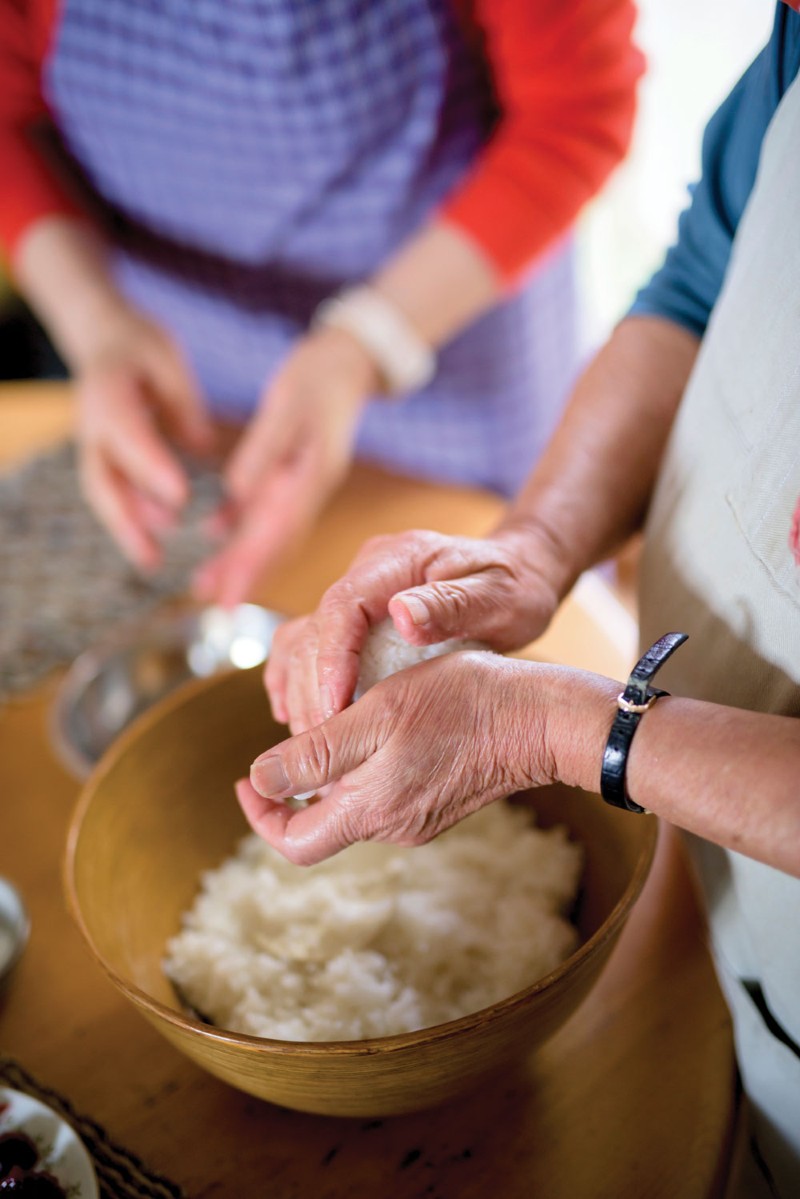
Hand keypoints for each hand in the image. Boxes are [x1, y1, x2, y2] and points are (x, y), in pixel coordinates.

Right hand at [76, 305, 213, 569]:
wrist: (102, 339)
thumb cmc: (141, 346)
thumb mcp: (167, 359)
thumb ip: (183, 404)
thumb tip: (203, 449)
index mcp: (106, 391)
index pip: (128, 433)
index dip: (150, 466)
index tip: (181, 496)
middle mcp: (90, 424)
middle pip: (101, 478)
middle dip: (125, 519)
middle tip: (155, 554)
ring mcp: (90, 444)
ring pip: (102, 493)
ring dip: (125, 528)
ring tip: (152, 559)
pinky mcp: (100, 458)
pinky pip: (110, 493)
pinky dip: (129, 519)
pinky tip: (152, 545)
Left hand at [192, 326, 380, 607]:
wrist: (350, 357)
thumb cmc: (321, 372)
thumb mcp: (290, 403)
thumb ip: (264, 449)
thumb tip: (236, 491)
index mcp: (313, 476)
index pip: (279, 531)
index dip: (253, 566)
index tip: (230, 596)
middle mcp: (309, 488)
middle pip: (274, 541)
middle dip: (244, 574)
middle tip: (214, 606)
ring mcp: (301, 483)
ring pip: (268, 530)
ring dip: (240, 558)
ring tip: (206, 584)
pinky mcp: (292, 472)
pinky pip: (265, 506)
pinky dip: (241, 523)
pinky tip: (215, 532)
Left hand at [239, 652, 561, 864]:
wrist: (540, 719)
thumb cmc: (461, 705)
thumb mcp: (376, 715)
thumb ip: (316, 754)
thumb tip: (260, 780)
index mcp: (371, 811)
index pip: (295, 842)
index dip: (261, 816)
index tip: (246, 779)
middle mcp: (393, 826)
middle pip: (322, 824)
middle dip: (292, 790)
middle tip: (279, 748)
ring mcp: (421, 818)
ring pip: (353, 806)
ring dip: (329, 776)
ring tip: (324, 726)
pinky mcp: (441, 802)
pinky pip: (384, 795)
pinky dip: (364, 769)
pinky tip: (373, 728)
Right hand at [264, 527, 561, 730]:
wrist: (521, 573)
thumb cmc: (516, 586)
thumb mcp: (499, 596)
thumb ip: (453, 603)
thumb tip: (401, 615)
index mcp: (398, 559)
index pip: (342, 604)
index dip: (332, 657)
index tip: (336, 707)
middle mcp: (368, 571)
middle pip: (314, 628)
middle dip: (312, 688)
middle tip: (322, 743)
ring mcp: (360, 593)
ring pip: (303, 639)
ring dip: (298, 689)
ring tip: (309, 741)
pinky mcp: (357, 617)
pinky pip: (311, 645)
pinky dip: (297, 680)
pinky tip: (293, 716)